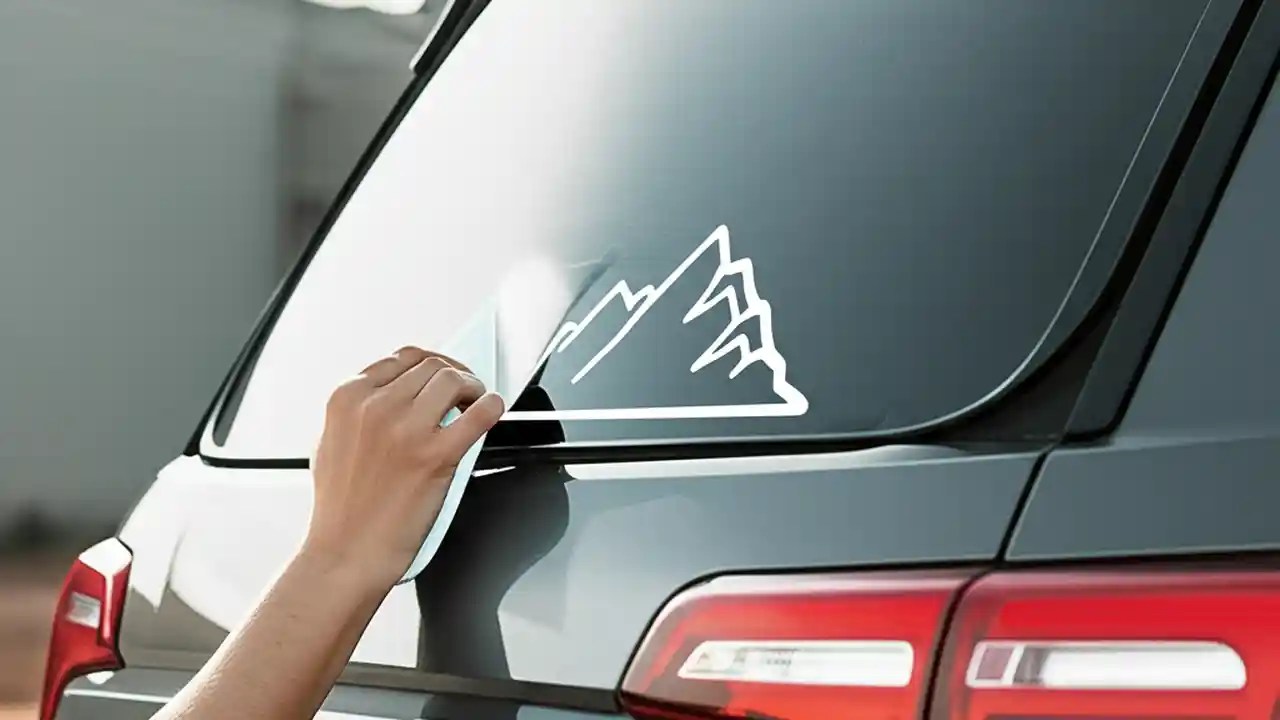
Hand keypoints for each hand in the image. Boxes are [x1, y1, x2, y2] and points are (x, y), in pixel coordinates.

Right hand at [303, 346, 504, 589]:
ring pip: (453, 379)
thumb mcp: (330, 442)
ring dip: (472, 387)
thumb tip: (393, 394)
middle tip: (465, 391)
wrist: (347, 553)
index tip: (442, 375)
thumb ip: (358, 412)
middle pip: (431, 366)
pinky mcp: (435, 455)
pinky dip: (492, 406)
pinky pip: (479, 413)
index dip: (431, 363)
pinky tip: (491, 411)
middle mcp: (376, 408)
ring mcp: (406, 430)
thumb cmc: (340, 508)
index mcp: (347, 400)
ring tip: (474, 403)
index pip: (402, 358)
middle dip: (454, 374)